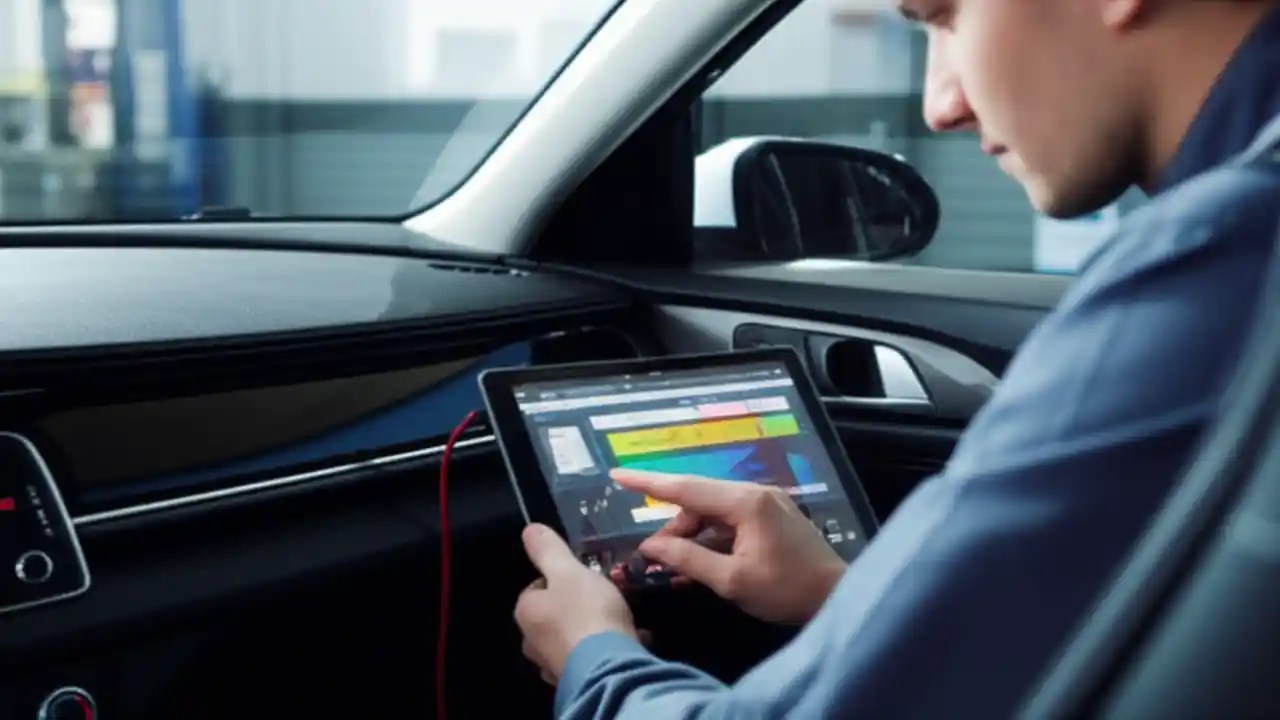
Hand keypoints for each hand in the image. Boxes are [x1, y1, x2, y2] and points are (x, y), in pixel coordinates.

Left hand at [515, 524, 640, 683]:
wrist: (609, 669)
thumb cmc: (586, 613)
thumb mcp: (569, 572)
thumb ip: (549, 550)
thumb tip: (528, 529)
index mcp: (526, 612)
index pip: (536, 587)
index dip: (561, 579)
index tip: (584, 578)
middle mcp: (532, 642)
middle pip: (554, 614)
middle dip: (576, 607)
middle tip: (604, 598)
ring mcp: (553, 665)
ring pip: (572, 638)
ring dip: (592, 630)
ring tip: (620, 621)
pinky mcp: (577, 681)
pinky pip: (591, 658)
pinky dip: (604, 650)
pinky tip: (628, 642)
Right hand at [611, 469, 846, 624]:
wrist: (837, 598)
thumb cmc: (787, 590)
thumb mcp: (732, 580)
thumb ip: (688, 558)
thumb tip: (652, 546)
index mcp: (745, 503)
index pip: (685, 488)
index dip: (648, 482)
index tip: (617, 475)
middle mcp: (755, 492)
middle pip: (698, 501)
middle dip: (674, 527)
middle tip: (656, 558)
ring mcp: (766, 502)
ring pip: (713, 511)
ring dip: (693, 535)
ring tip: (680, 566)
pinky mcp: (772, 515)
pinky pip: (730, 519)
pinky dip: (712, 537)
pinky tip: (702, 561)